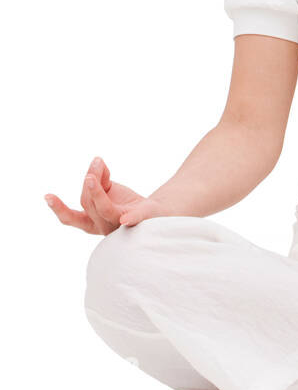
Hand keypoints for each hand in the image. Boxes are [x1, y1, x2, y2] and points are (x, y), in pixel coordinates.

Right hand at [44, 156, 163, 233]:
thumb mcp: (110, 188)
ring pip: (105, 210)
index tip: (47, 196)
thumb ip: (100, 178)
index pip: (72, 218)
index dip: (59, 208)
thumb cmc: (128, 203)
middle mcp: (104, 226)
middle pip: (89, 205)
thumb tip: (96, 163)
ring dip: (96, 193)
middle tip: (91, 168)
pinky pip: (135, 220)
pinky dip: (130, 219)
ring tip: (92, 177)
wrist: (158, 212)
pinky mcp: (141, 219)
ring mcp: (121, 225)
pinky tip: (124, 220)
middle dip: (88, 185)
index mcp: (93, 221)